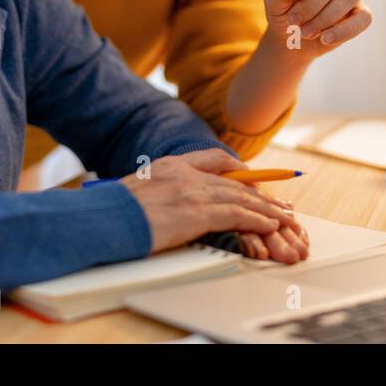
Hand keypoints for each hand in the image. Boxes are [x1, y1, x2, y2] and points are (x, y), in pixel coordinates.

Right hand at [118, 149, 307, 262]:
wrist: (101, 219)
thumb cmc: (109, 212)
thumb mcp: (134, 192)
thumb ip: (157, 192)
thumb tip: (160, 205)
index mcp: (170, 165)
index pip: (215, 159)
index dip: (239, 170)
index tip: (254, 179)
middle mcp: (185, 173)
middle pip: (234, 182)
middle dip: (262, 194)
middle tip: (280, 203)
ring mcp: (191, 192)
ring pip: (241, 198)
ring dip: (267, 210)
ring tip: (285, 218)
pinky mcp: (195, 214)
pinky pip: (236, 215)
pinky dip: (257, 221)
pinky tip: (269, 226)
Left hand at [263, 0, 371, 57]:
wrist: (291, 41)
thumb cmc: (282, 12)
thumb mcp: (272, 1)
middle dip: (312, 3)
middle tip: (294, 20)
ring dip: (323, 19)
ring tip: (306, 30)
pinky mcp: (361, 13)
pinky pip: (361, 19)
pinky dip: (343, 31)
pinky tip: (326, 38)